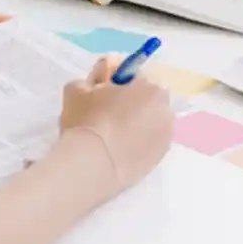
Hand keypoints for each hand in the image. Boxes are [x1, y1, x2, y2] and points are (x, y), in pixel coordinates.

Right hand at [59, 56, 173, 194]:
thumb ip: (90, 81)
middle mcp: (165, 110)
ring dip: (135, 124)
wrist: (92, 165)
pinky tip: (117, 151)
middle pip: (146, 101)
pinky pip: (148, 144)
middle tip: (105, 115)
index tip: (100, 93)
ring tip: (111, 136)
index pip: (134, 77)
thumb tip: (94, 86)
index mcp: (151, 87)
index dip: (116, 84)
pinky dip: (137, 144)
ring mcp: (165, 136)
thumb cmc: (87, 120)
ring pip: (149, 123)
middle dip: (129, 104)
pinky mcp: (160, 159)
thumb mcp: (77, 89)